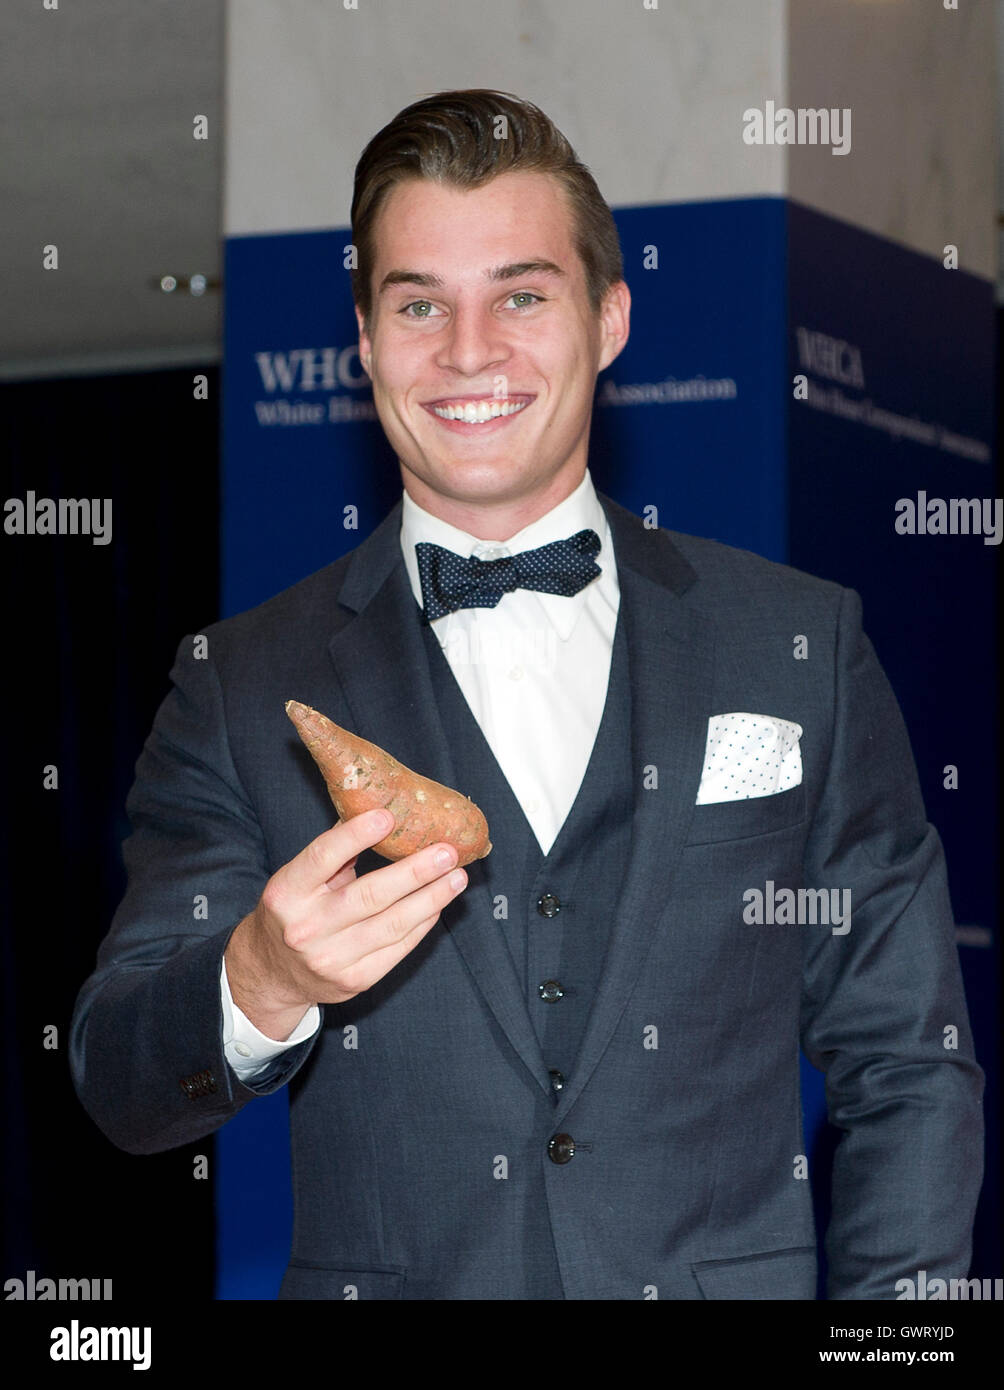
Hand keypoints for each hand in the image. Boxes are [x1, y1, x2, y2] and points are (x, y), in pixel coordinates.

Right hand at [225, 808, 467, 1038]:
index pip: (322, 857)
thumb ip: (334, 851)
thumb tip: (377, 809)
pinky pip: (398, 949)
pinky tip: (438, 904)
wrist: (274, 973)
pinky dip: (422, 924)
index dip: (356, 836)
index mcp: (287, 892)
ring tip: (457, 877)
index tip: (389, 816)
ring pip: (392, 925)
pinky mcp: (354, 980)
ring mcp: (331, 958)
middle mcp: (306, 927)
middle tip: (447, 853)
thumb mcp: (297, 879)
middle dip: (415, 872)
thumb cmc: (293, 912)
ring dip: (431, 899)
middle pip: (370, 895)